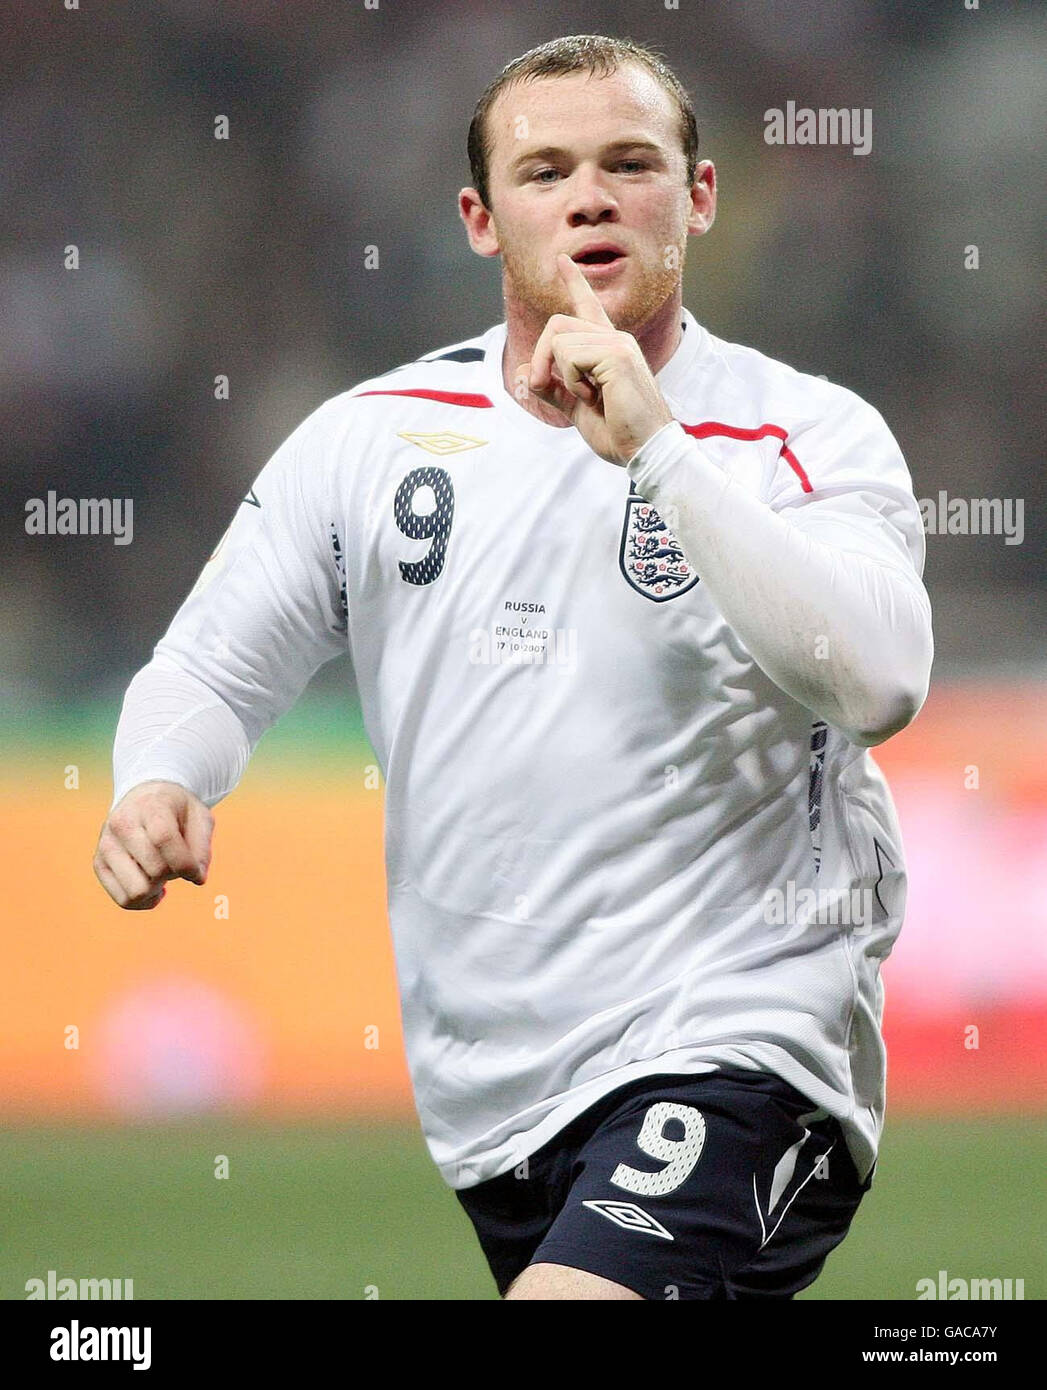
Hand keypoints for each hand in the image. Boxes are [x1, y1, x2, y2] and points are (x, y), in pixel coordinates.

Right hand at [93, 781, 213, 909]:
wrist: (144, 798)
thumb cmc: (176, 811)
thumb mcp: (200, 818)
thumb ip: (202, 848)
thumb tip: (197, 878)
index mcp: (150, 806)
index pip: (164, 839)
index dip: (185, 863)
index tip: (195, 871)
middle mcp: (121, 824)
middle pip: (154, 870)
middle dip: (174, 874)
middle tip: (176, 862)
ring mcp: (106, 845)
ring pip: (137, 891)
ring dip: (157, 889)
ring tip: (162, 873)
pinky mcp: (99, 864)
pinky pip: (124, 900)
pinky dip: (145, 900)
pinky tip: (153, 885)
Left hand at [521, 253, 673, 464]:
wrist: (644, 451)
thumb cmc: (618, 433)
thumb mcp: (577, 410)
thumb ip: (552, 389)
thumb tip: (522, 371)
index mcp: (608, 348)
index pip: (588, 307)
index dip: (574, 283)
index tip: (563, 261)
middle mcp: (614, 338)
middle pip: (556, 324)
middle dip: (540, 359)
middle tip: (545, 387)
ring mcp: (618, 343)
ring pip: (558, 341)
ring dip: (560, 377)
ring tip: (588, 398)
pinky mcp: (618, 354)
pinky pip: (568, 356)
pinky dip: (571, 382)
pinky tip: (594, 397)